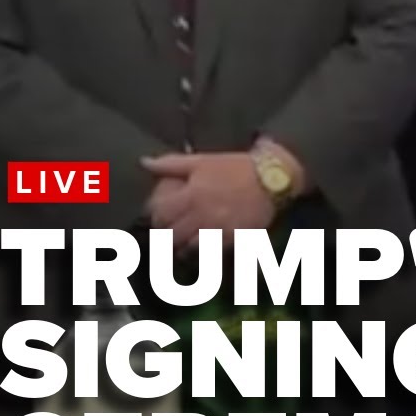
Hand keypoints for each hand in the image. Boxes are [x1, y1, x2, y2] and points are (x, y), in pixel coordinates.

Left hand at [141, 152, 274, 248]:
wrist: (272, 179)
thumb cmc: (236, 167)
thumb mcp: (202, 161)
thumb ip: (171, 164)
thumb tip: (144, 162)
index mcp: (190, 195)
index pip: (160, 214)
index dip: (155, 217)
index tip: (158, 216)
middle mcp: (201, 216)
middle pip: (171, 235)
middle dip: (166, 235)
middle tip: (168, 232)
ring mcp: (217, 230)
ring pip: (189, 248)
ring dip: (182, 247)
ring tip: (182, 244)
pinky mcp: (233, 240)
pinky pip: (211, 254)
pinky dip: (203, 254)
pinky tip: (203, 249)